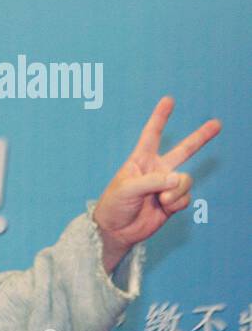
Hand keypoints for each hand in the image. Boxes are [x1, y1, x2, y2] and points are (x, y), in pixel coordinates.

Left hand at [92, 96, 220, 270]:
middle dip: (200, 137)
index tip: (168, 100)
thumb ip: (152, 181)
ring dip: (175, 191)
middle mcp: (157, 170)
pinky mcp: (174, 201)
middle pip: (184, 150)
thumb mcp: (127, 189)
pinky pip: (185, 198)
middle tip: (217, 124)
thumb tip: (178, 179)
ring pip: (185, 180)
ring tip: (161, 200)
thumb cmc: (114, 205)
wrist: (116, 230)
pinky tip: (164, 207)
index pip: (151, 136)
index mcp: (140, 161)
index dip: (159, 118)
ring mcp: (167, 186)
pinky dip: (176, 203)